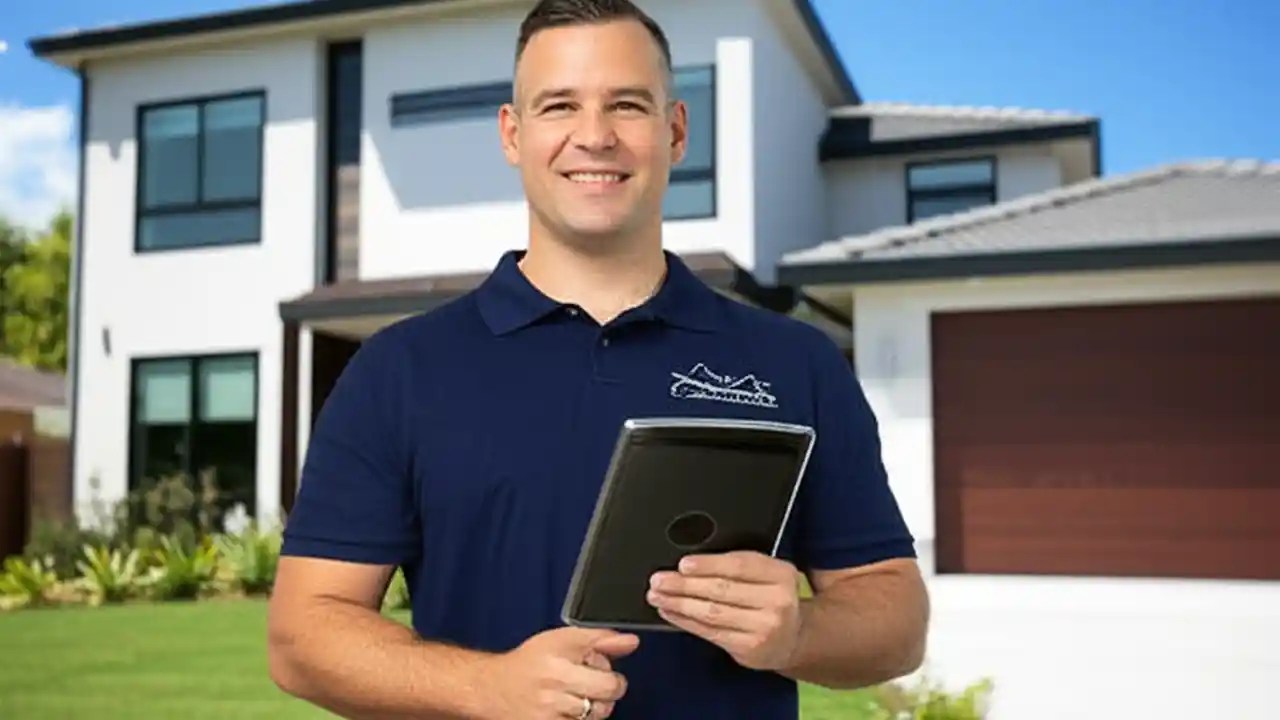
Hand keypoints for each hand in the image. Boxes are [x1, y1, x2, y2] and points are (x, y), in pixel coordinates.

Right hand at [485, 626, 638, 718]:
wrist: (493, 687)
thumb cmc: (529, 661)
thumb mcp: (562, 639)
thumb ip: (600, 639)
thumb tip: (631, 641)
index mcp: (560, 664)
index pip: (609, 680)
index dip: (611, 674)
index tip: (601, 668)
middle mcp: (554, 691)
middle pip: (605, 700)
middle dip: (607, 692)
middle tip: (595, 684)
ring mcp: (549, 714)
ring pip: (594, 716)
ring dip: (593, 707)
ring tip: (577, 695)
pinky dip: (578, 718)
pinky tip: (567, 708)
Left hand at [647, 551, 802, 671]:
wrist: (794, 638)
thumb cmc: (771, 599)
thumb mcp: (766, 574)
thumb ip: (737, 565)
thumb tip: (689, 565)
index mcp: (781, 574)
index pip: (740, 565)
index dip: (708, 564)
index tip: (683, 565)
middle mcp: (777, 601)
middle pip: (722, 590)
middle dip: (685, 584)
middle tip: (659, 580)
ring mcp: (764, 628)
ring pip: (713, 612)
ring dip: (679, 604)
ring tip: (658, 596)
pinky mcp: (750, 649)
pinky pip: (710, 632)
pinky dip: (685, 622)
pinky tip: (671, 613)